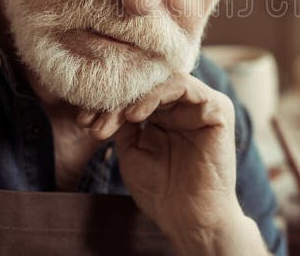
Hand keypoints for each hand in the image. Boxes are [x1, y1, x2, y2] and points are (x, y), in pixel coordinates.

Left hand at [76, 72, 267, 254]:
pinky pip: (183, 86)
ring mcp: (203, 105)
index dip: (108, 103)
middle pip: (148, 85)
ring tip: (117, 118)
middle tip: (93, 119)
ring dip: (135, 96)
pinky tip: (136, 116)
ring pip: (163, 80)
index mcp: (168, 114)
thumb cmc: (161, 190)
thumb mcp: (132, 149)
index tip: (83, 120)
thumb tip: (108, 97)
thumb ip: (124, 120)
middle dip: (117, 99)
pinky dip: (156, 95)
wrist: (189, 219)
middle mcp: (187, 105)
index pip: (138, 94)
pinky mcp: (216, 109)